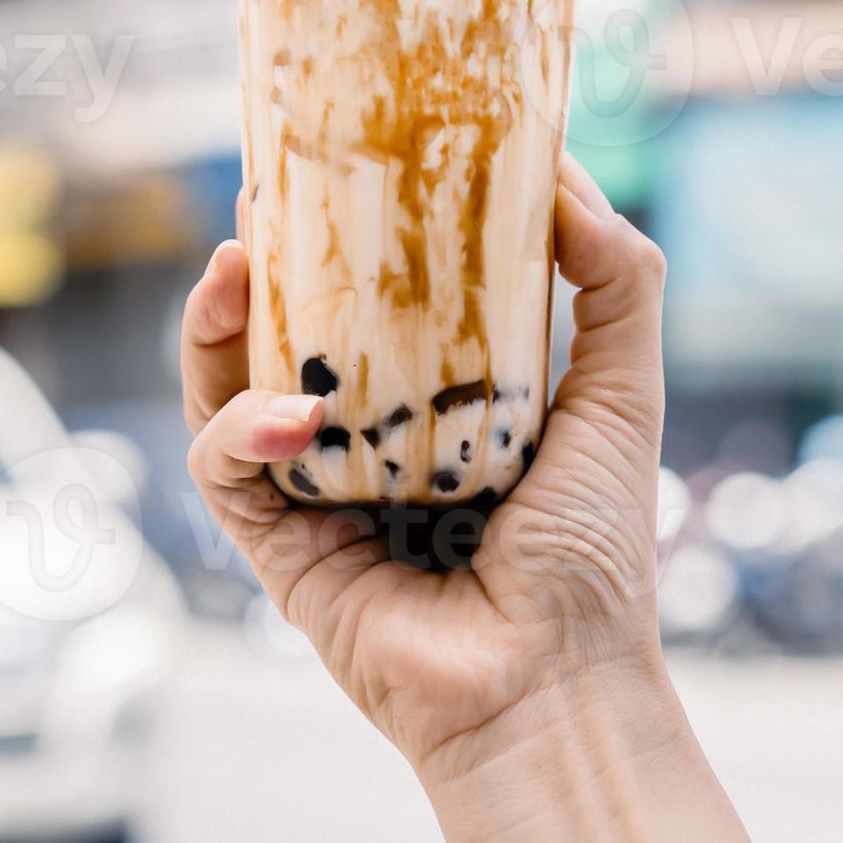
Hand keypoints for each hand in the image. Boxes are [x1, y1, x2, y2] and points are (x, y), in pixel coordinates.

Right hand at [184, 154, 670, 784]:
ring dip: (218, 324)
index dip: (349, 227)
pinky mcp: (277, 546)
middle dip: (265, 257)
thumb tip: (565, 174)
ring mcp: (317, 489)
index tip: (342, 156)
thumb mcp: (623, 391)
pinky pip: (224, 469)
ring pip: (231, 386)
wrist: (557, 686)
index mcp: (442, 396)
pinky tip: (290, 412)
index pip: (376, 294)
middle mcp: (370, 435)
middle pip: (289, 328)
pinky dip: (240, 429)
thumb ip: (616, 280)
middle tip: (262, 191)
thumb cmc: (596, 550)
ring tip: (235, 263)